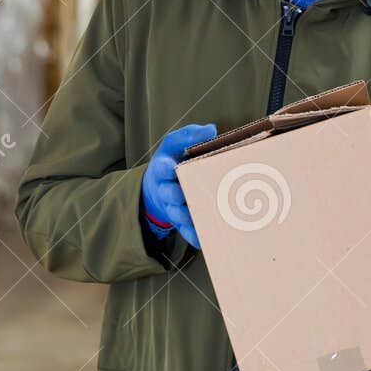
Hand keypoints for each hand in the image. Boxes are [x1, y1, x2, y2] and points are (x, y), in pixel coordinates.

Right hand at [141, 123, 216, 248]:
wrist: (159, 186)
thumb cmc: (172, 161)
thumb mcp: (175, 144)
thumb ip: (189, 135)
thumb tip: (211, 129)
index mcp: (163, 168)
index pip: (161, 167)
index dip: (165, 168)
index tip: (171, 167)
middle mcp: (165, 189)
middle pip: (168, 193)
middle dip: (175, 194)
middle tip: (183, 194)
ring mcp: (172, 207)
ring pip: (177, 214)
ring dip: (186, 217)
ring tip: (198, 219)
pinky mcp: (180, 221)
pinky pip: (185, 230)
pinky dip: (193, 236)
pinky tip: (203, 241)